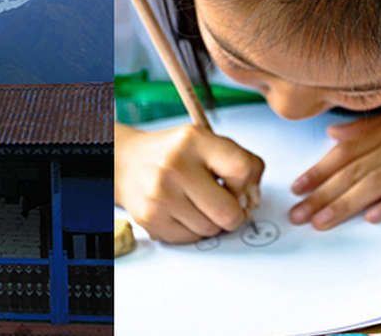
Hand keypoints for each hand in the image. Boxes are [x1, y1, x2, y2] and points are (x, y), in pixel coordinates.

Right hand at [115, 122, 265, 243]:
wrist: (127, 163)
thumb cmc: (174, 155)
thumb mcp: (207, 144)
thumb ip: (241, 164)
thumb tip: (253, 200)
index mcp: (194, 140)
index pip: (242, 168)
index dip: (247, 184)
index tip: (237, 185)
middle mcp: (174, 166)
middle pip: (228, 212)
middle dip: (232, 214)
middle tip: (221, 204)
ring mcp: (160, 194)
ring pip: (211, 230)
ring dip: (209, 222)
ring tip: (194, 203)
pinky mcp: (150, 218)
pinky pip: (190, 239)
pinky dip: (190, 230)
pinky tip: (179, 212)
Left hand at [288, 89, 380, 230]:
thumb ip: (367, 127)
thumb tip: (334, 134)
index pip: (343, 152)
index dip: (317, 171)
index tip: (296, 188)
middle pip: (351, 171)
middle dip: (321, 195)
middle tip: (298, 214)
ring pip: (373, 184)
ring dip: (344, 205)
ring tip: (321, 223)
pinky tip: (372, 218)